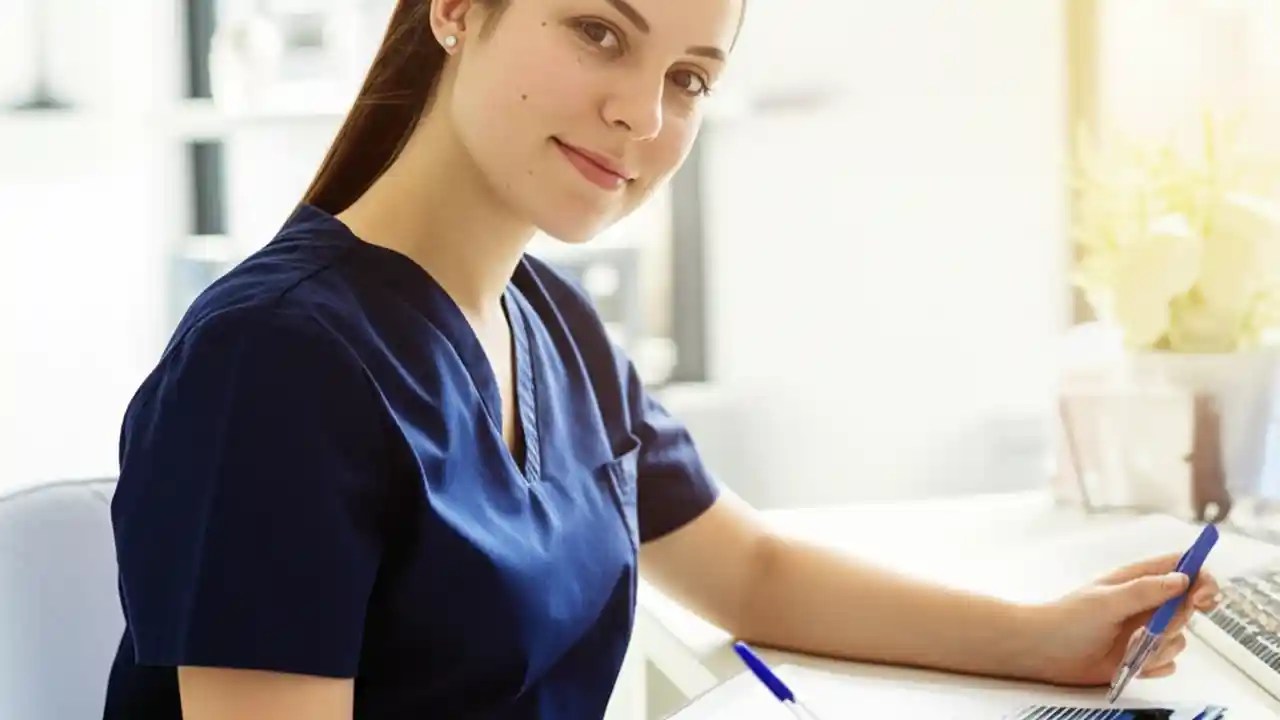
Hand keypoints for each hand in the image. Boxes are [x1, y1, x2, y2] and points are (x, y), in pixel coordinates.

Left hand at [1022, 553, 1222, 685]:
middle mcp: (1145, 603)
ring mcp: (1144, 631)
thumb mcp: (1106, 600)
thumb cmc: (1066, 619)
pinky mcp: (1141, 656)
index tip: (1204, 595)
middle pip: (1188, 605)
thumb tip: (1182, 579)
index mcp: (1136, 580)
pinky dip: (1154, 666)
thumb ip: (1145, 590)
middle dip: (1179, 619)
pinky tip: (1130, 663)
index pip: (1182, 568)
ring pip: (1180, 638)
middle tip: (1156, 628)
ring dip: (1161, 647)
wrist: (1044, 651)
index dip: (1201, 577)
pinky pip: (1168, 662)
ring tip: (1130, 646)